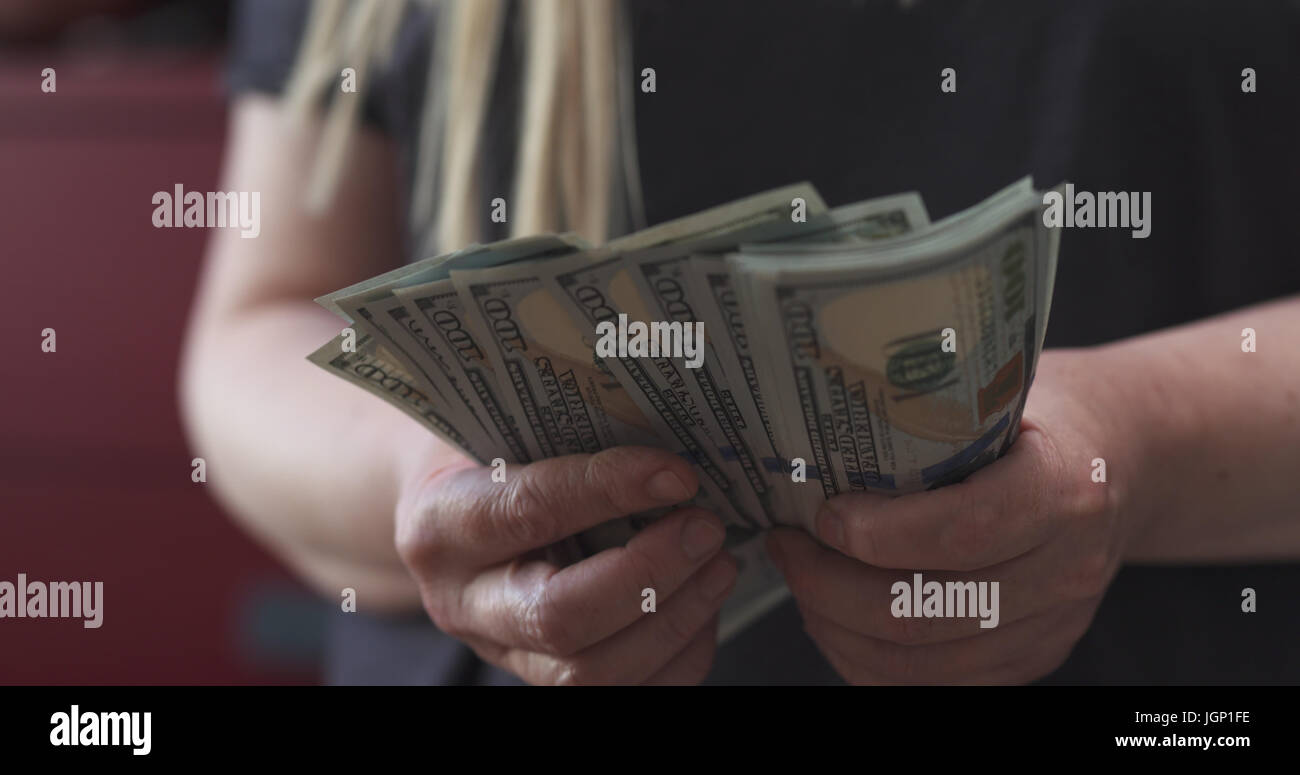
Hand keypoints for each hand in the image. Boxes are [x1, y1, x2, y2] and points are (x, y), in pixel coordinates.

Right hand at [394, 446, 736, 684]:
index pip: (531, 511)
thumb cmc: (486, 453)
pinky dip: (678, 656)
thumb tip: (665, 434)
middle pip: (560, 617)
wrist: (450, 509)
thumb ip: (566, 433)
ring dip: (674, 618)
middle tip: (706, 528)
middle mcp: (463, 602)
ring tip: (719, 564)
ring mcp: (502, 650)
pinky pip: (623, 692)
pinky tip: (703, 607)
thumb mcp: (502, 426)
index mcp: (441, 526)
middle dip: (649, 574)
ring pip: (592, 671)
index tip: (678, 475)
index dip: (610, 491)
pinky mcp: (542, 677)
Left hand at [767, 350, 1141, 683]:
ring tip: (800, 578)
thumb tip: (817, 431)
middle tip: (786, 544)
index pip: (961, 532)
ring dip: (835, 626)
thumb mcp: (1002, 392)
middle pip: (925, 612)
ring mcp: (1052, 626)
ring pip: (918, 663)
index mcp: (1065, 489)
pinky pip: (932, 685)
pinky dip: (864, 658)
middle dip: (828, 585)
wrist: (1126, 459)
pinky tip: (833, 617)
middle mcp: (1068, 569)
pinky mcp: (1031, 658)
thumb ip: (930, 416)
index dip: (876, 533)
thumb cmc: (1046, 417)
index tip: (821, 513)